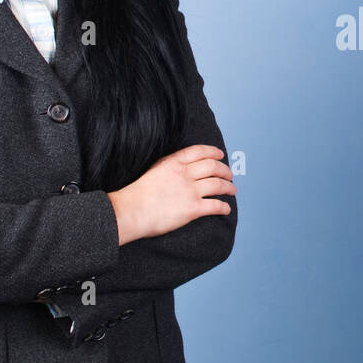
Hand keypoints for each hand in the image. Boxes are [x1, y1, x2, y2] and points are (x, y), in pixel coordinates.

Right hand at [107, 144, 235, 245]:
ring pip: (218, 185)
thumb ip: (168, 169)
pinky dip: (223, 207)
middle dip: (224, 170)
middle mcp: (184, 174)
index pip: (199, 152)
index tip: (220, 155)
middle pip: (213, 167)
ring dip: (228, 187)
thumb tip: (177, 173)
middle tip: (229, 174)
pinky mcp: (193, 208)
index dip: (212, 152)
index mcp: (173, 163)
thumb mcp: (152, 171)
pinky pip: (215, 206)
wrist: (130, 211)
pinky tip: (226, 209)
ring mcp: (190, 190)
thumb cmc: (135, 195)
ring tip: (232, 190)